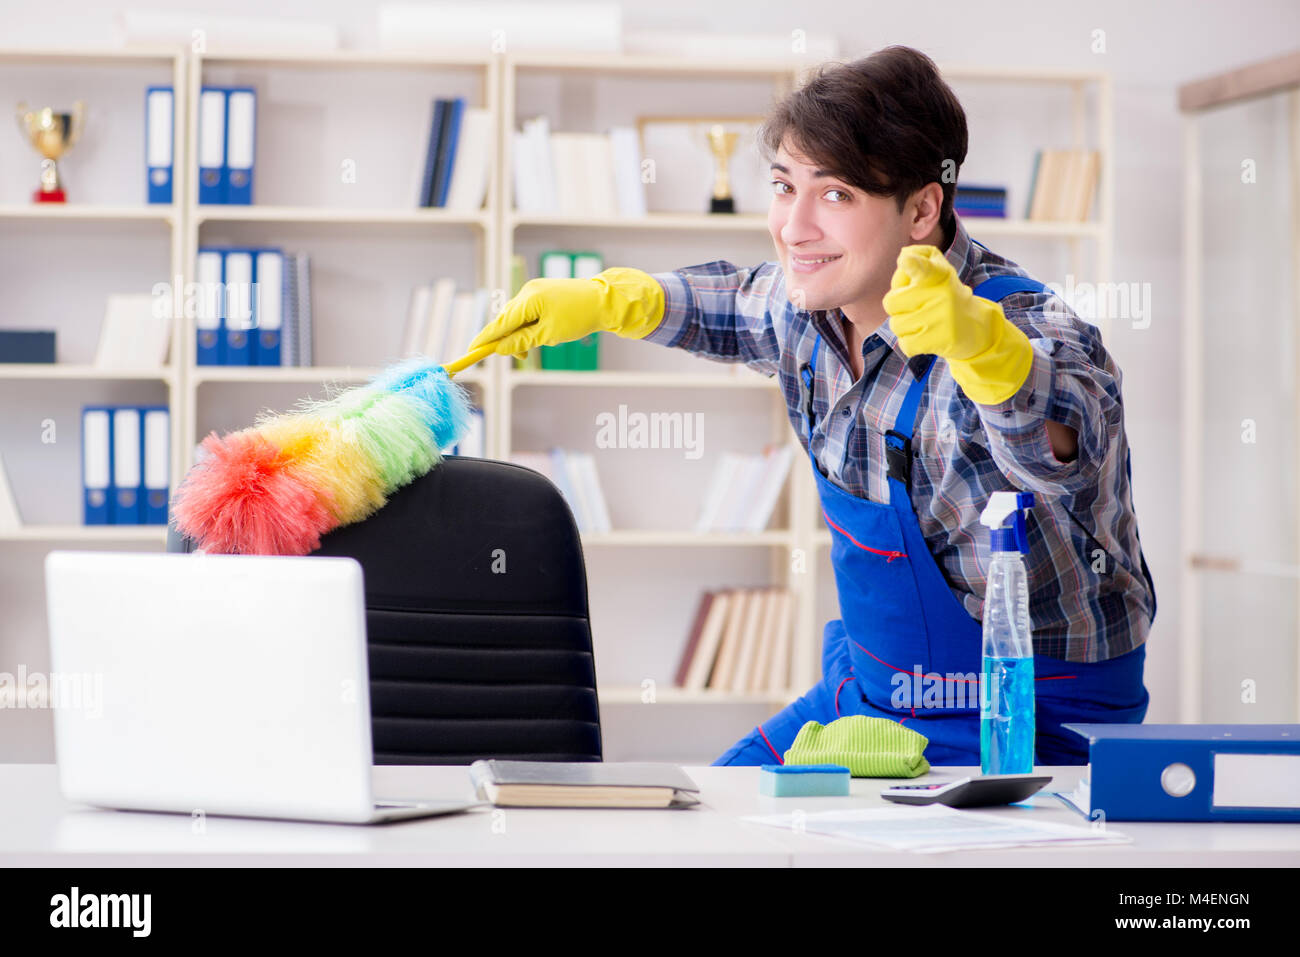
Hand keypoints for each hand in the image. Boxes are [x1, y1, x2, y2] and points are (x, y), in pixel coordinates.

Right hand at [467, 267, 664, 357]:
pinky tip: (542, 334)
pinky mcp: (544, 292)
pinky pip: (528, 311)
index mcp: (528, 300)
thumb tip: (501, 348)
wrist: (605, 300)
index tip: (470, 351)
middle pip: (506, 320)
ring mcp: (536, 290)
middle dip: (506, 340)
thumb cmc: (579, 317)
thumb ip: (522, 342)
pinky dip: (530, 326)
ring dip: (520, 334)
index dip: (485, 339)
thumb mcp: (549, 335)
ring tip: (535, 347)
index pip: (500, 323)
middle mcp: (528, 291)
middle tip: (514, 357)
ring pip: (518, 317)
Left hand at [882, 244, 1033, 404]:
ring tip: (922, 322)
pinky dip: (910, 343)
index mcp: (939, 274)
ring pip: (896, 325)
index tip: (907, 260)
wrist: (976, 327)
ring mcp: (942, 318)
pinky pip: (906, 344)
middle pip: (891, 302)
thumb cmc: (945, 295)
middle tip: (914, 306)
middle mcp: (942, 295)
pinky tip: (924, 336)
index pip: (924, 268)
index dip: (914, 263)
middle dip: (896, 307)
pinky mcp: (941, 340)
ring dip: (903, 326)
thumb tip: (904, 256)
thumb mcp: (939, 269)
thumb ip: (918, 257)